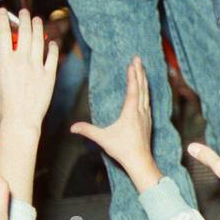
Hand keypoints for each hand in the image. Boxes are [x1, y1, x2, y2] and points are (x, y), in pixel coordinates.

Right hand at [0, 9, 58, 134]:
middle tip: (24, 12)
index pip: (3, 34)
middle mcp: (21, 61)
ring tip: (37, 20)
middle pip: (23, 33)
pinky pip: (52, 57)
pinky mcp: (49, 75)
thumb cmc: (5, 107)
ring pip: (39, 41)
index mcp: (5, 61)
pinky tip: (52, 43)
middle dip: (24, 19)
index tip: (3, 12)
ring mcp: (37, 67)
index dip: (3, 20)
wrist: (21, 119)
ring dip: (38, 28)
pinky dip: (53, 48)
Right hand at [70, 56, 159, 191]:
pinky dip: (146, 91)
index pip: (132, 90)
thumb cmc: (122, 149)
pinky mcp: (148, 120)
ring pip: (146, 93)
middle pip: (141, 87)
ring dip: (143, 79)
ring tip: (141, 68)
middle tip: (138, 58)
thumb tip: (72, 127)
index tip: (132, 64)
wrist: (140, 161)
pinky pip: (148, 101)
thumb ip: (88, 130)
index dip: (132, 76)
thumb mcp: (103, 139)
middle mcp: (141, 111)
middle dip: (139, 72)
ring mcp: (146, 115)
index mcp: (131, 113)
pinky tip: (145, 88)